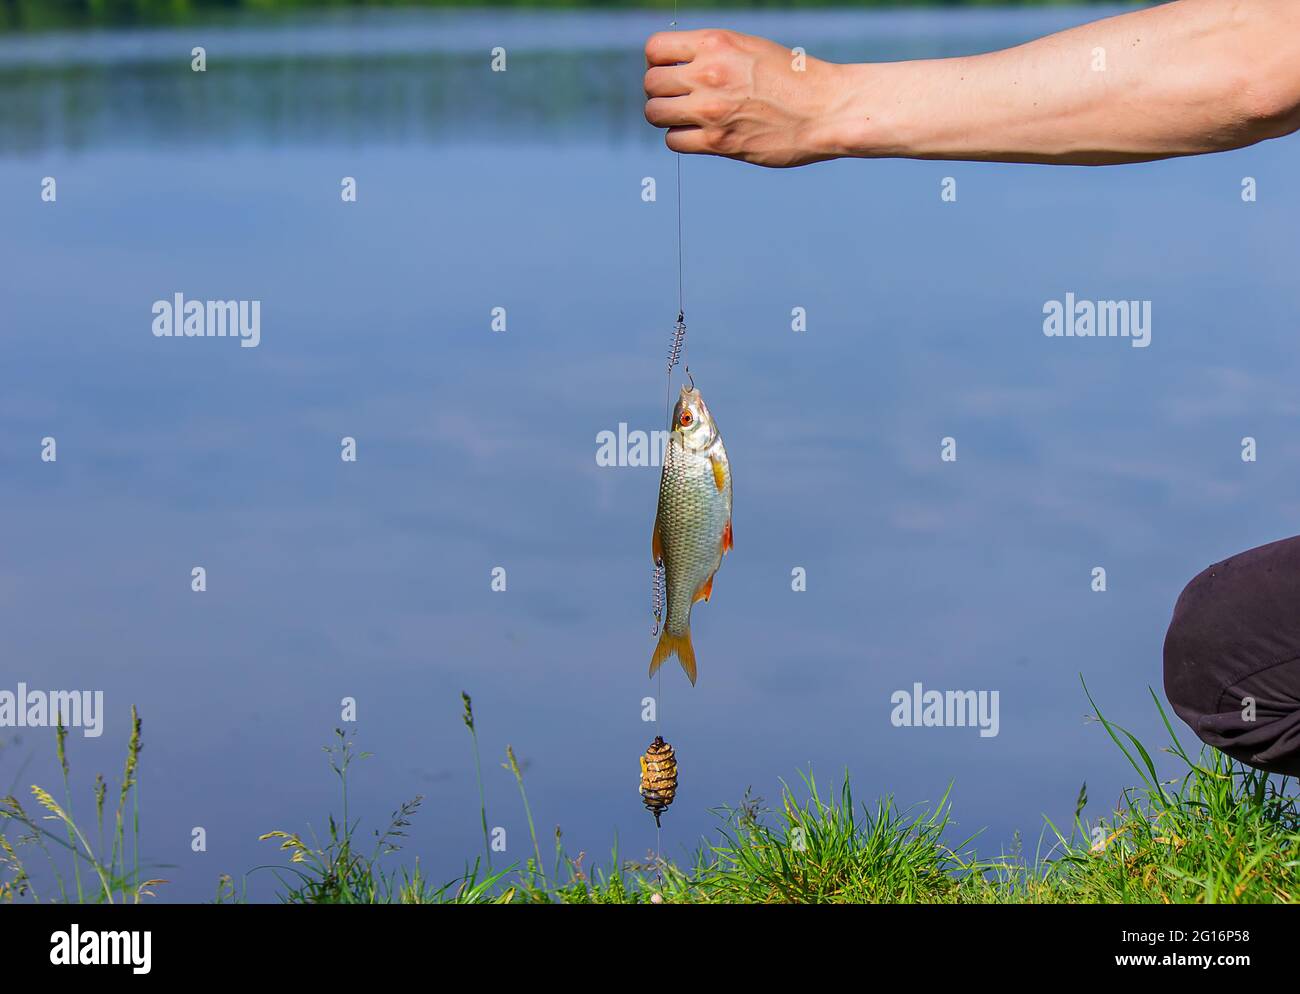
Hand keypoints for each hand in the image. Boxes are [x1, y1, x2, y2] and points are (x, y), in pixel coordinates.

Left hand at [643, 29, 853, 167]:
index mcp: (716, 43)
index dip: (659, 61)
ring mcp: (710, 110)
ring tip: (686, 116)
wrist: (826, 109)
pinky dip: (681, 138)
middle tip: (680, 97)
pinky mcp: (718, 142)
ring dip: (666, 116)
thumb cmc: (794, 79)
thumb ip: (713, 54)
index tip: (672, 70)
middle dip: (661, 91)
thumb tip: (680, 66)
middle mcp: (708, 73)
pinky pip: (673, 141)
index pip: (655, 48)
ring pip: (655, 113)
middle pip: (651, 83)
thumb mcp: (751, 48)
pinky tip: (699, 134)